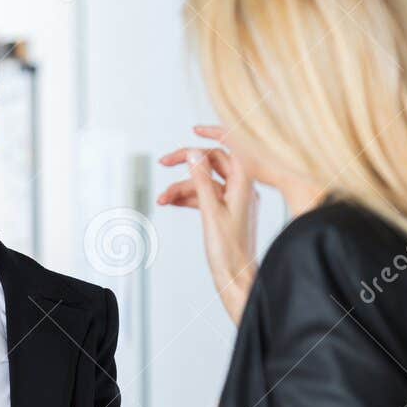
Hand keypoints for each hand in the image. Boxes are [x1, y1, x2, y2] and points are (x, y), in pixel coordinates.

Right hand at [158, 125, 259, 324]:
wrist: (236, 278)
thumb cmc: (228, 251)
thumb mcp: (210, 212)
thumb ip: (202, 181)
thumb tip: (195, 154)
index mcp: (244, 184)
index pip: (233, 146)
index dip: (214, 134)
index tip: (194, 129)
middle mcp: (242, 188)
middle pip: (213, 163)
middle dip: (187, 163)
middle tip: (164, 164)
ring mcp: (234, 200)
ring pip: (205, 182)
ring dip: (182, 186)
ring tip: (162, 199)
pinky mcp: (226, 213)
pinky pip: (205, 197)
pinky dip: (188, 198)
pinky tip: (171, 202)